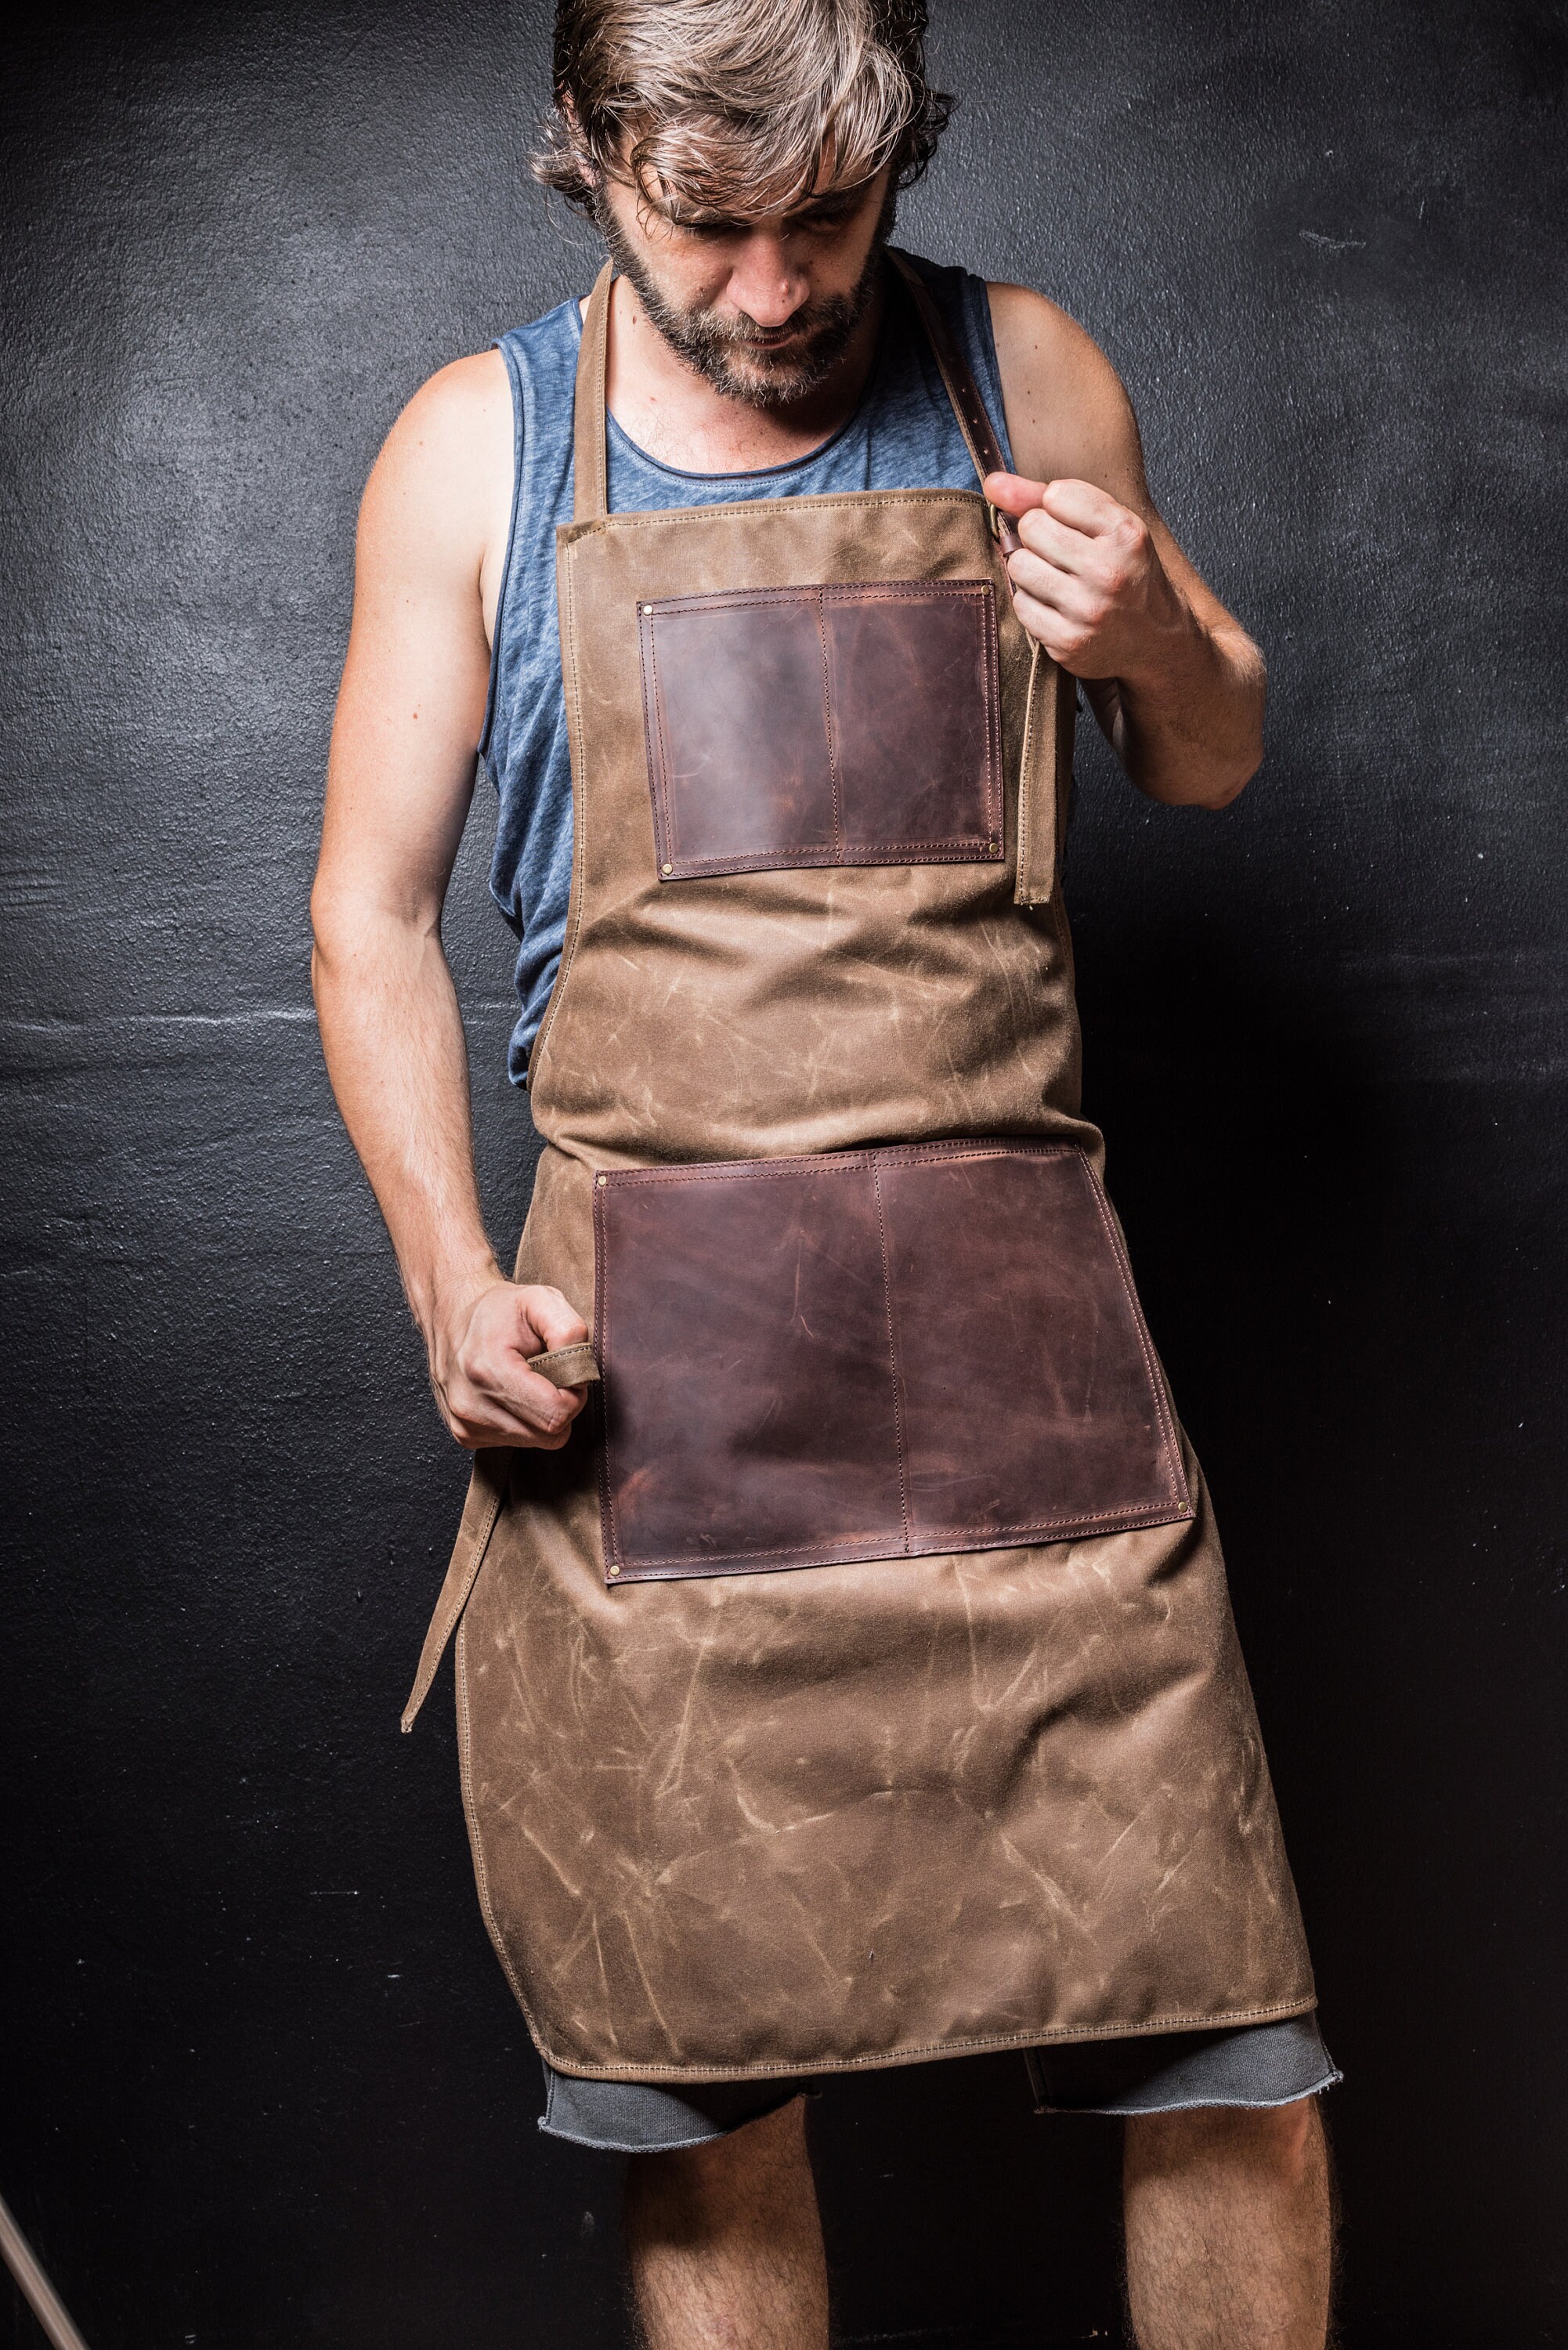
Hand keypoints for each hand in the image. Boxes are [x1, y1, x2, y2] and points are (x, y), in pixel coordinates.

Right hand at [426, 1275, 591, 1450]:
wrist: (451, 1314)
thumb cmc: (499, 1309)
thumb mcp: (541, 1300)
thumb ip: (568, 1331)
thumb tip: (580, 1373)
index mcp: (488, 1371)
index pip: (556, 1415)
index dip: (574, 1395)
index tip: (566, 1371)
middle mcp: (470, 1405)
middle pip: (549, 1434)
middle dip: (560, 1406)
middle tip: (550, 1375)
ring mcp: (465, 1425)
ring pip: (535, 1441)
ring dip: (541, 1414)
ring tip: (527, 1381)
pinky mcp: (464, 1435)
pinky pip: (516, 1442)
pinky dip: (523, 1421)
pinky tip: (511, 1393)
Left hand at [984, 471, 1194, 680]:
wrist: (1154, 638)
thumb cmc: (1124, 570)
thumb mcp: (1105, 524)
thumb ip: (1046, 496)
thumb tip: (992, 482)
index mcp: (1125, 533)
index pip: (1056, 494)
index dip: (1057, 507)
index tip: (1076, 524)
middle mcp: (1108, 571)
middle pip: (1032, 527)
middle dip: (1039, 536)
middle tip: (1064, 554)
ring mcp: (1087, 610)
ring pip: (1019, 565)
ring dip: (1031, 569)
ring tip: (1059, 579)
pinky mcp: (1068, 642)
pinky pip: (1020, 604)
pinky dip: (1032, 602)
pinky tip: (1057, 606)